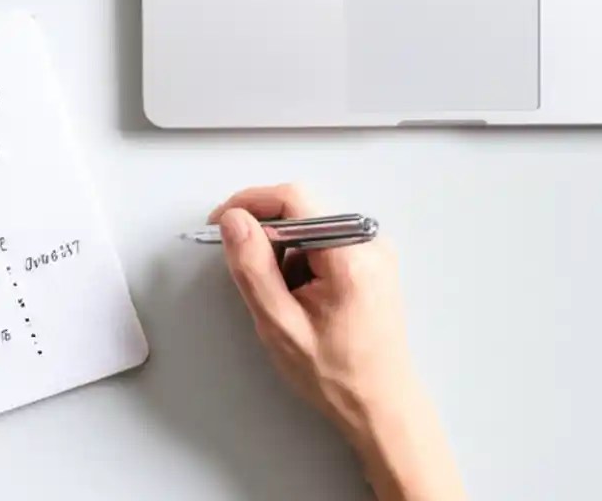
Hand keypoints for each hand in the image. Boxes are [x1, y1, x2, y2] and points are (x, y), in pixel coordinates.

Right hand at [210, 184, 464, 500]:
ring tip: (287, 300)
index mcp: (350, 257)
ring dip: (285, 254)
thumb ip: (253, 267)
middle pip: (301, 210)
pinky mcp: (370, 260)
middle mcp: (370, 243)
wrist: (380, 404)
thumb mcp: (279, 324)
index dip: (250, 203)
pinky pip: (324, 241)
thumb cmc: (336, 375)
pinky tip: (303, 298)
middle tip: (255, 279)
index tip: (221, 223)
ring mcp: (374, 250)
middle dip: (267, 238)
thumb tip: (233, 221)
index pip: (293, 198)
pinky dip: (302, 262)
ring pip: (309, 227)